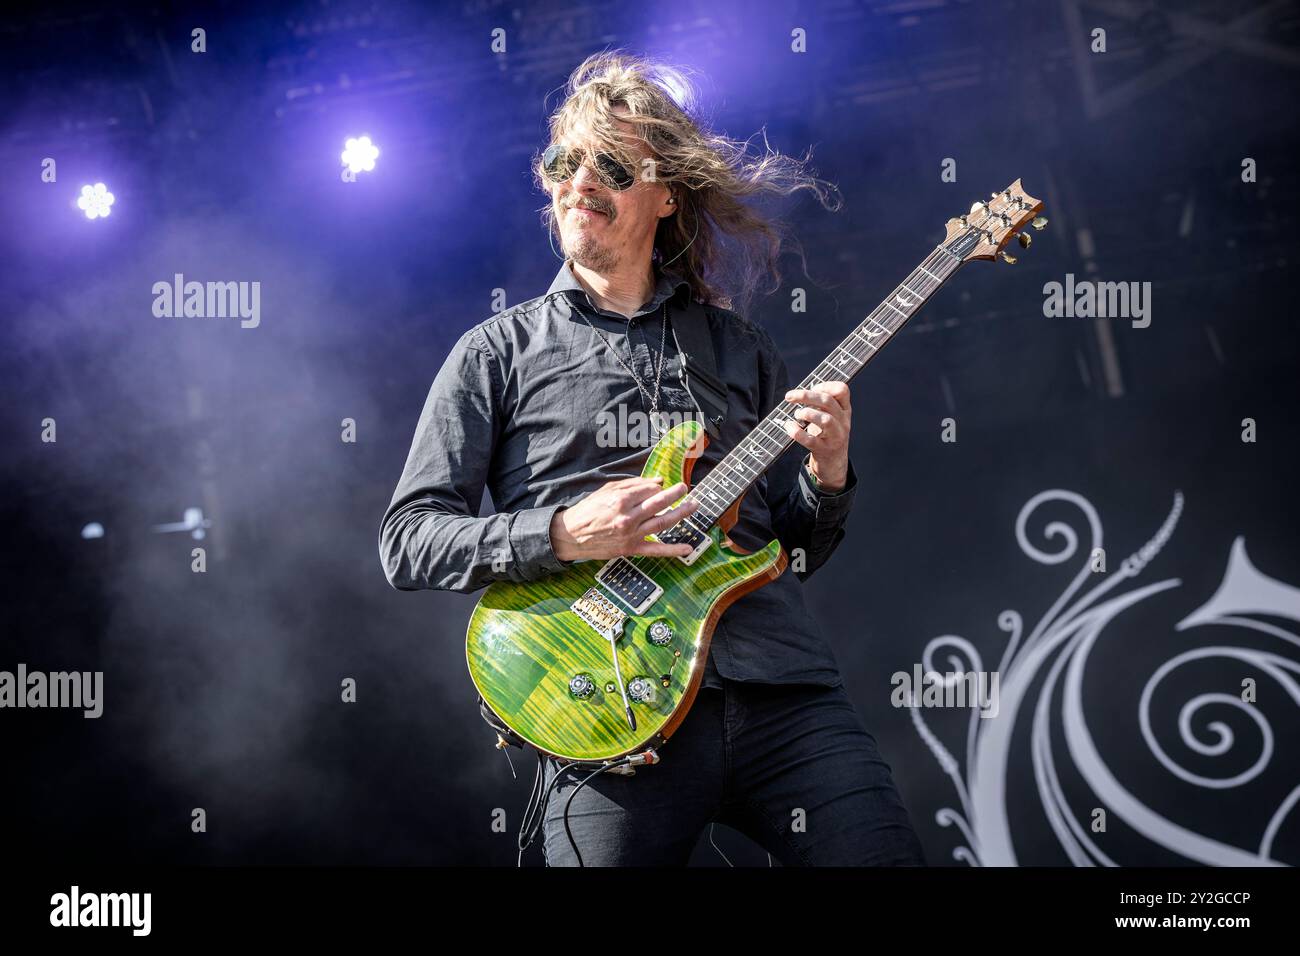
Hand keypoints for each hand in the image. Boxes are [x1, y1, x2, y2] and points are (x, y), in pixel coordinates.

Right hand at [550, 476, 698, 561]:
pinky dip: (672, 550)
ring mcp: (631, 534)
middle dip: (676, 494)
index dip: (657, 486)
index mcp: (621, 499)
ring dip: (681, 513)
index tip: (660, 486)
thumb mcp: (607, 490)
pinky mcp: (631, 549)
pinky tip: (687, 548)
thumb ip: (633, 484)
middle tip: (685, 488)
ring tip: (694, 505)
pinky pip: (655, 550)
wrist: (571, 536)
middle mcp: (628, 517)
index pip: (649, 489)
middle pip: (660, 503)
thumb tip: (657, 482)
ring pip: (662, 522)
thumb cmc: (589, 510)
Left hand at [783, 381, 850, 491]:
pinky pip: (811, 440)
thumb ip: (822, 404)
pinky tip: (789, 427)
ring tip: (797, 414)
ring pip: (825, 420)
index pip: (842, 390)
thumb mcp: (832, 417)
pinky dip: (797, 432)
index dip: (826, 385)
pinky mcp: (824, 450)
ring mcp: (835, 437)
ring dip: (807, 413)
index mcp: (845, 410)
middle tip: (789, 396)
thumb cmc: (828, 436)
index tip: (812, 388)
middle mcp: (843, 422)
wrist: (835, 464)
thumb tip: (802, 392)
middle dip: (806, 395)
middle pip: (828, 401)